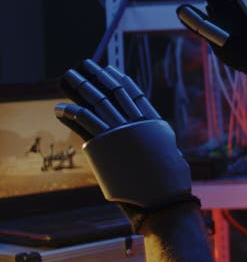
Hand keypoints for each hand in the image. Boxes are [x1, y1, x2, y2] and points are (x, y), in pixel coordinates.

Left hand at [55, 59, 197, 231]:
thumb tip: (164, 143)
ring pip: (98, 100)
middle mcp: (136, 122)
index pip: (135, 94)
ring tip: (68, 76)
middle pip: (114, 92)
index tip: (111, 70)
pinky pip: (84, 120)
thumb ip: (161, 145)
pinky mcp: (104, 143)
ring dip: (81, 86)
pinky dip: (71, 112)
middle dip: (98, 76)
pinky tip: (60, 107)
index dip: (121, 80)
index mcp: (153, 123)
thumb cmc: (171, 183)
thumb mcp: (171, 156)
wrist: (163, 197)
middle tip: (86, 64)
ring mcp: (120, 131)